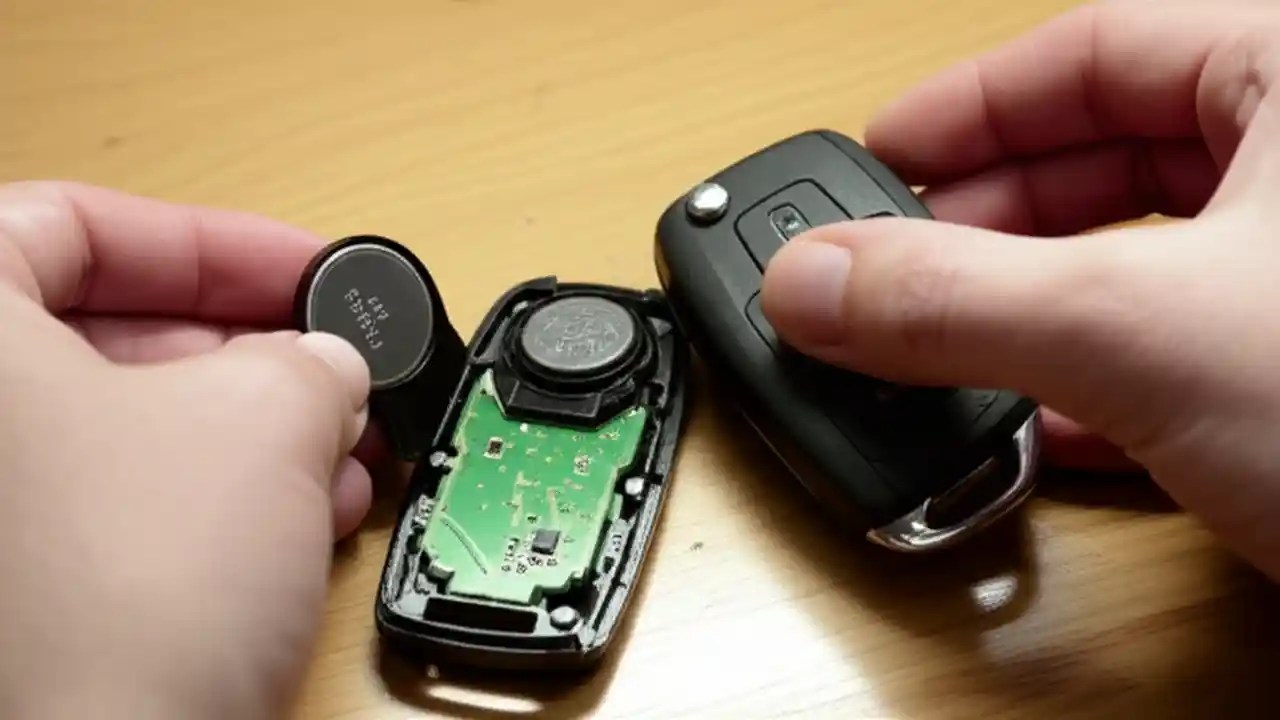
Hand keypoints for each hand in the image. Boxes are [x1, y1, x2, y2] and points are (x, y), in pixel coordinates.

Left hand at [0, 182, 377, 718]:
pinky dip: (209, 504)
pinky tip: (299, 524)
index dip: (214, 243)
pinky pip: (114, 511)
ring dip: (247, 436)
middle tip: (334, 371)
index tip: (310, 274)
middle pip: (103, 335)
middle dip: (247, 353)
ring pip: (119, 434)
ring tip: (342, 457)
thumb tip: (324, 367)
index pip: (73, 225)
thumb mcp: (267, 419)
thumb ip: (310, 356)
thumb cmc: (129, 589)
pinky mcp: (18, 599)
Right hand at [762, 0, 1279, 578]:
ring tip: (943, 350)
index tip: (870, 157)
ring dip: (1028, 313)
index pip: (1090, 48)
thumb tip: (814, 281)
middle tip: (886, 267)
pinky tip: (1041, 428)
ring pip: (1137, 261)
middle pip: (1105, 157)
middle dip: (982, 223)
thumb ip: (950, 298)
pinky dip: (1094, 387)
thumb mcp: (1141, 328)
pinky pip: (1174, 348)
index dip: (961, 108)